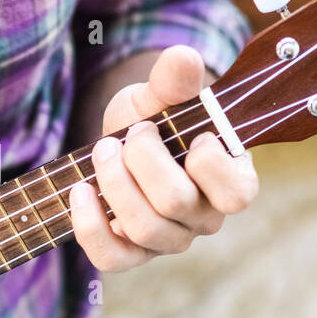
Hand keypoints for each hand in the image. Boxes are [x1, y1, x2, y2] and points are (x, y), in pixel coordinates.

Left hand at [68, 45, 257, 272]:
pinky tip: (79, 191)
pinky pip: (112, 259)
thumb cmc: (156, 117)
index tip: (193, 134)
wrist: (123, 140)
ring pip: (143, 229)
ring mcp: (169, 239)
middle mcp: (205, 217)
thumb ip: (175, 79)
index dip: (210, 165)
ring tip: (103, 149)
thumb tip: (183, 57)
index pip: (237, 195)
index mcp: (232, 180)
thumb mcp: (164, 93)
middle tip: (132, 132)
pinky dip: (90, 225)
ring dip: (114, 183)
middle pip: (176, 204)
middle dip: (143, 159)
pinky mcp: (133, 253)